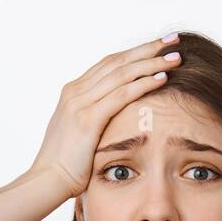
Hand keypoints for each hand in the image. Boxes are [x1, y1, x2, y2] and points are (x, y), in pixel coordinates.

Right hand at [30, 34, 182, 200]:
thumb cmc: (65, 166)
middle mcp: (76, 92)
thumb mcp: (79, 135)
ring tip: (175, 56)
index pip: (109, 64)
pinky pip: (120, 96)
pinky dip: (142, 84)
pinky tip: (162, 78)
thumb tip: (112, 120)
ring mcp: (80, 103)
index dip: (135, 53)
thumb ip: (93, 120)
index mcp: (73, 93)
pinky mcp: (87, 120)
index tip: (158, 45)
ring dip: (151, 63)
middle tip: (173, 39)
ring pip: (121, 74)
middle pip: (117, 62)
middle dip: (147, 49)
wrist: (46, 181)